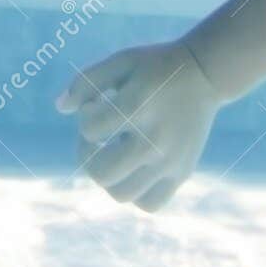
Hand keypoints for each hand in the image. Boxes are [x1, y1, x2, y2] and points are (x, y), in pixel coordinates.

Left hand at [56, 41, 219, 212]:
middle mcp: (156, 138)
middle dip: (87, 154)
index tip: (98, 102)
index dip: (85, 115)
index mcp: (140, 105)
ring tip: (113, 152)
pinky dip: (134, 192)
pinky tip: (133, 167)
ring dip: (107, 175)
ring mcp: (171, 160)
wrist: (205, 73)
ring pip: (122, 194)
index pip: (90, 129)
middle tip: (95, 137)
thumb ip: (85, 81)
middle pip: (102, 173)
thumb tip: (60, 108)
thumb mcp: (121, 62)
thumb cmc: (156, 66)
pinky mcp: (182, 172)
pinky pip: (149, 203)